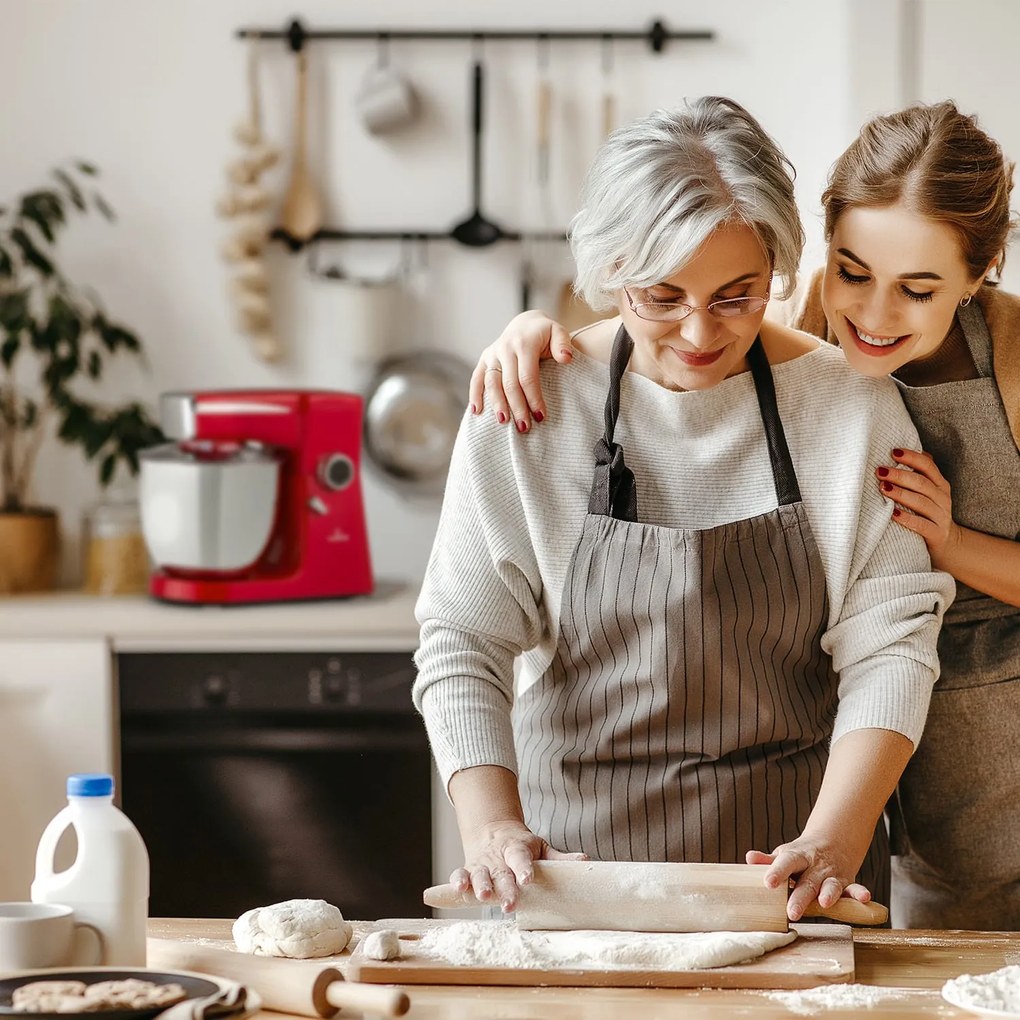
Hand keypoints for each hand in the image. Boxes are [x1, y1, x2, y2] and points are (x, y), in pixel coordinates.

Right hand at [451, 819, 586, 912]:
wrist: (493, 832)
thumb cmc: (523, 847)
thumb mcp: (541, 848)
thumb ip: (559, 858)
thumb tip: (585, 860)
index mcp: (517, 848)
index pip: (521, 857)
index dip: (524, 868)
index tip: (528, 879)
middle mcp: (498, 857)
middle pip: (501, 872)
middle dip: (504, 888)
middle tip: (509, 904)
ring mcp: (482, 863)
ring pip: (479, 874)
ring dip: (480, 885)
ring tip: (483, 897)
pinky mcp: (468, 870)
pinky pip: (460, 874)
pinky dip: (457, 881)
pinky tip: (458, 890)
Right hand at [467, 310, 573, 429]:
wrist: (525, 322)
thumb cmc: (545, 334)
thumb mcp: (558, 332)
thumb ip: (563, 344)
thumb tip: (566, 359)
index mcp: (524, 344)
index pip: (527, 377)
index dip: (533, 398)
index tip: (540, 417)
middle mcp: (505, 348)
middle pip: (509, 384)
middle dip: (517, 407)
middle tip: (524, 427)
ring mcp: (492, 354)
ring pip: (491, 383)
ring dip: (497, 404)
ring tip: (503, 423)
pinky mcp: (484, 358)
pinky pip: (477, 378)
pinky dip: (474, 394)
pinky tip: (476, 412)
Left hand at [745, 841, 872, 921]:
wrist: (832, 841)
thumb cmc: (800, 855)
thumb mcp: (784, 854)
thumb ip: (768, 860)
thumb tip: (749, 858)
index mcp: (796, 857)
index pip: (785, 863)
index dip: (777, 872)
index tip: (768, 883)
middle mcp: (815, 866)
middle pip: (806, 881)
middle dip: (800, 897)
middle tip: (791, 913)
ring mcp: (832, 875)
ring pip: (831, 885)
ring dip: (829, 894)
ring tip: (824, 903)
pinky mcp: (847, 883)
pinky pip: (854, 889)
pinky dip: (860, 894)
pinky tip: (865, 898)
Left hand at [877, 447, 961, 566]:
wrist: (948, 543)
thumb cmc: (928, 512)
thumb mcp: (928, 492)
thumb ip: (918, 474)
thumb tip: (897, 452)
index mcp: (940, 484)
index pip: (928, 466)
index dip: (912, 457)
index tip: (893, 452)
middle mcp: (943, 498)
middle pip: (922, 483)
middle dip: (900, 475)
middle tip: (880, 471)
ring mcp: (941, 517)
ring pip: (921, 502)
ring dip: (901, 494)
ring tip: (883, 488)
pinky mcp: (937, 534)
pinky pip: (921, 525)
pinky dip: (907, 518)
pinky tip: (893, 514)